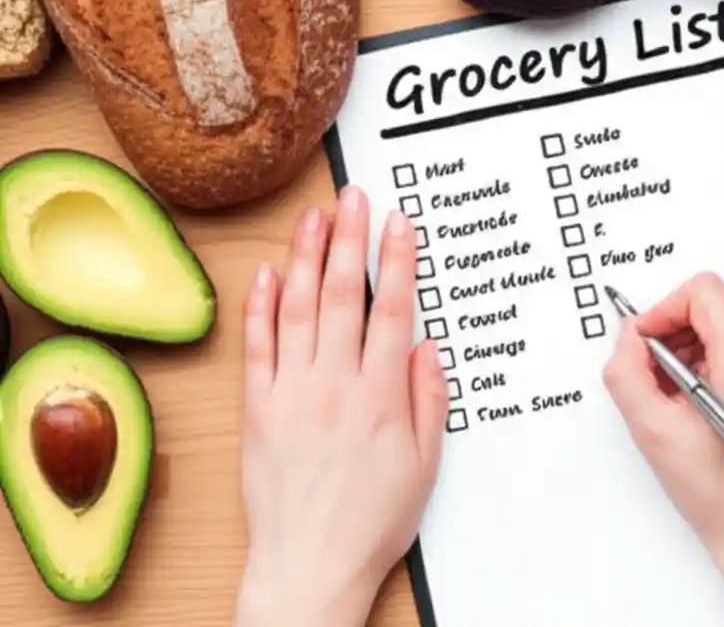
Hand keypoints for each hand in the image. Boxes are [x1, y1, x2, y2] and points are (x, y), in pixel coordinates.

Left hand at [234, 186, 448, 626]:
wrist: (310, 566)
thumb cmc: (371, 522)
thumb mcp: (425, 465)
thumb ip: (428, 400)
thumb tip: (427, 346)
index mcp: (380, 397)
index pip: (391, 310)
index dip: (396, 260)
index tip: (398, 223)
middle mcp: (333, 386)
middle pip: (341, 295)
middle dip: (349, 239)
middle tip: (353, 196)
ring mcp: (290, 394)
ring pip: (295, 309)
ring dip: (304, 256)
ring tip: (313, 216)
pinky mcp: (256, 410)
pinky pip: (256, 347)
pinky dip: (258, 307)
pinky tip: (264, 273)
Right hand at [602, 272, 723, 625]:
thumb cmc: (720, 494)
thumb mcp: (653, 431)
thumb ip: (628, 373)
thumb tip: (627, 338)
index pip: (703, 292)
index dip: (663, 310)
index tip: (643, 343)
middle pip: (713, 308)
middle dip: (673, 334)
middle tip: (652, 376)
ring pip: (723, 330)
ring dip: (688, 353)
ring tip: (673, 400)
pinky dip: (708, 368)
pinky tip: (693, 408)